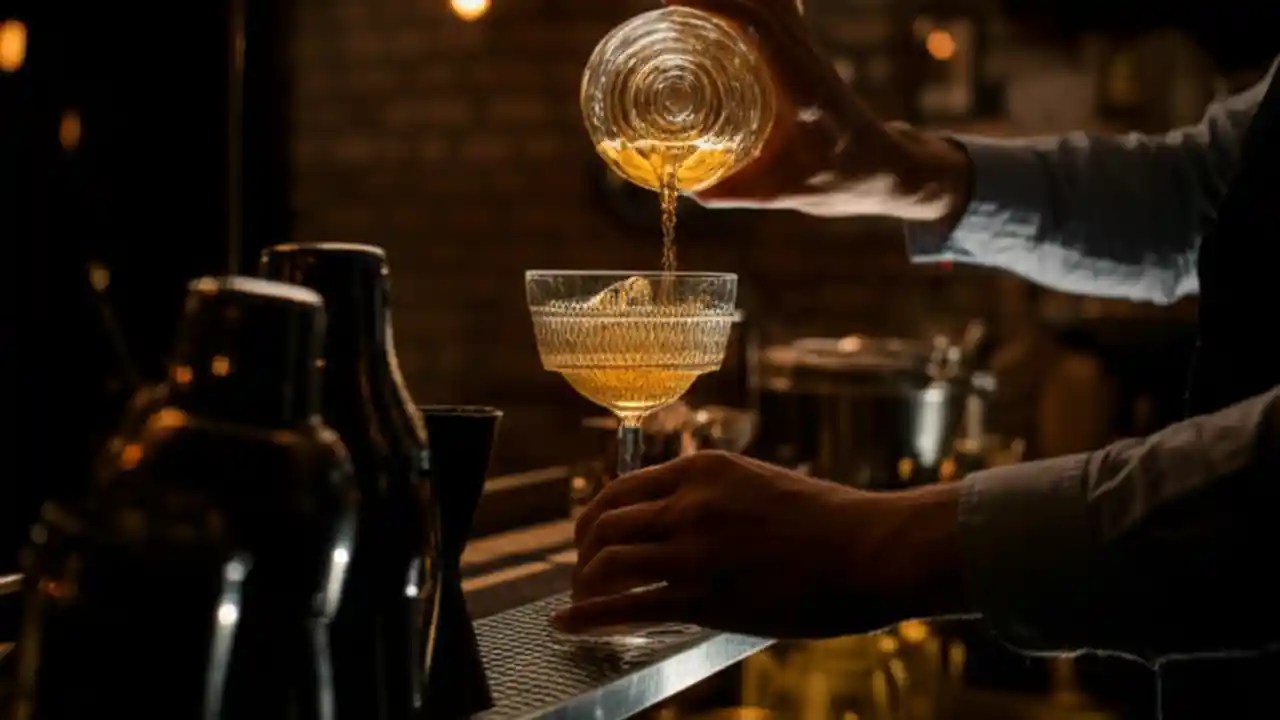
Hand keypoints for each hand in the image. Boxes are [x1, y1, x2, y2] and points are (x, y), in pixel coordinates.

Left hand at [552, 451, 969, 637]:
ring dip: (584, 586)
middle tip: (582, 573)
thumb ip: (713, 494)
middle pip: (603, 523)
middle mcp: (689, 503)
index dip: (595, 517)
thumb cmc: (827, 521)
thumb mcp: (759, 482)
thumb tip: (678, 517)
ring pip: (608, 562)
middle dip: (583, 552)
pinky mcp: (705, 598)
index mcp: (702, 468)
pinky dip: (590, 617)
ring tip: (582, 603)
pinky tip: (570, 624)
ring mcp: (695, 551)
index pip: (622, 488)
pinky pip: (629, 607)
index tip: (590, 536)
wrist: (870, 550)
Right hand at [665, 0, 971, 222]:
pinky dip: (747, 4)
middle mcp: (809, 62)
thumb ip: (731, 191)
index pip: (759, 28)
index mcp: (805, 91)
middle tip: (667, 4)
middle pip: (761, 4)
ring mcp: (810, 54)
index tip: (674, 4)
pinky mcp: (808, 55)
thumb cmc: (840, 182)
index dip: (717, 6)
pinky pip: (777, 14)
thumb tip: (680, 186)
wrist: (884, 170)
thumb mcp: (782, 193)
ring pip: (772, 2)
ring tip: (685, 7)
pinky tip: (718, 10)